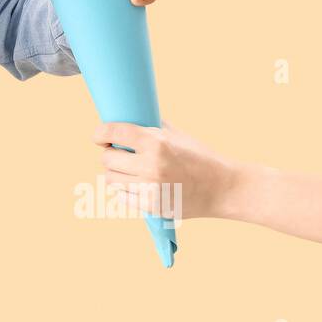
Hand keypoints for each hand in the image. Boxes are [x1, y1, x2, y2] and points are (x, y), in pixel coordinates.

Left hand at [90, 120, 241, 220]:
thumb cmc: (198, 156)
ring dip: (116, 173)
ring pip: (111, 179)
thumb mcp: (176, 134)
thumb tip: (126, 115)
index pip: (112, 133)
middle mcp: (151, 166)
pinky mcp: (152, 207)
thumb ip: (149, 127)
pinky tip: (135, 185)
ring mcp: (150, 189)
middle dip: (110, 155)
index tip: (99, 136)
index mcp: (156, 143)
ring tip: (129, 170)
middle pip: (107, 159)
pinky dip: (124, 190)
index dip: (100, 133)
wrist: (222, 188)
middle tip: (119, 154)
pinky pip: (121, 197)